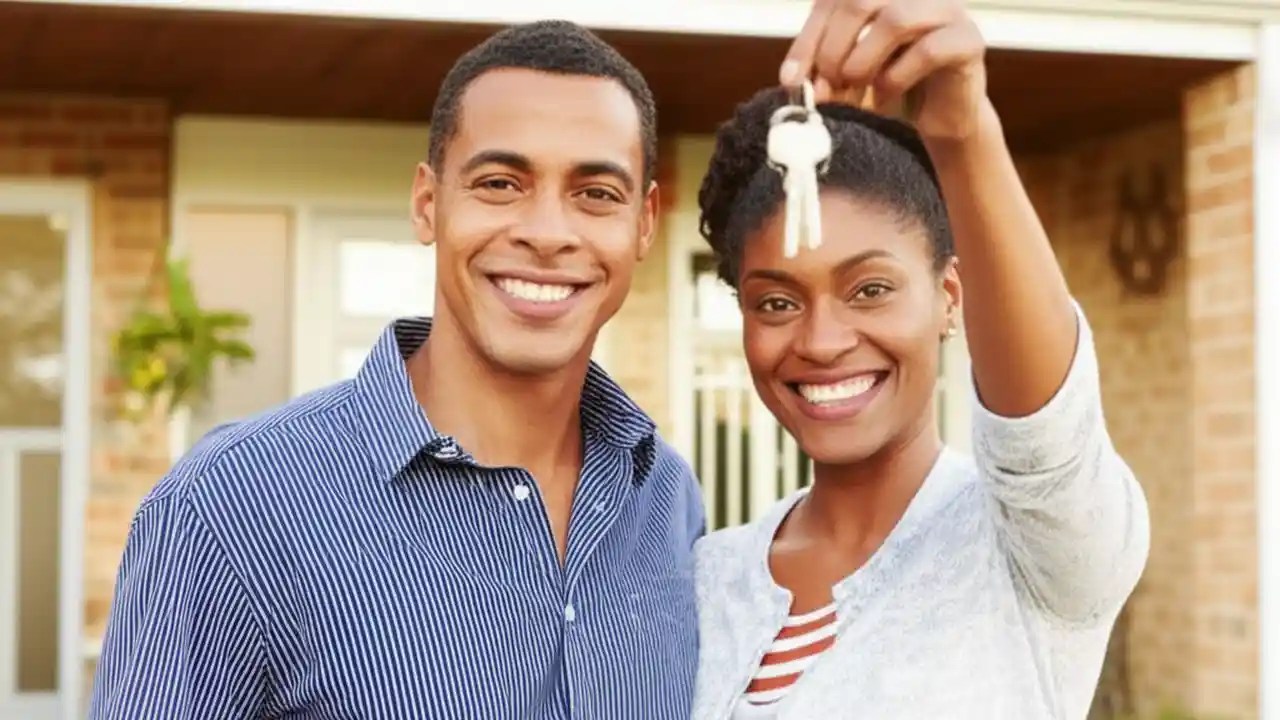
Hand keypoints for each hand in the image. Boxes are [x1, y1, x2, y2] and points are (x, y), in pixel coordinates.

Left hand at [780, 0, 989, 142]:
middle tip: (826, 87)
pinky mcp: (968, 42)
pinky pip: (929, 51)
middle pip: (860, 0)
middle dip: (833, 48)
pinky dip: (897, 77)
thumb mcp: (850, 70)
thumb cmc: (892, 88)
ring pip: (895, 20)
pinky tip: (885, 96)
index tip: (790, 80)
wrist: (944, 118)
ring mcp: (945, 12)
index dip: (808, 38)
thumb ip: (824, 65)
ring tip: (854, 89)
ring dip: (863, 61)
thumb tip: (793, 80)